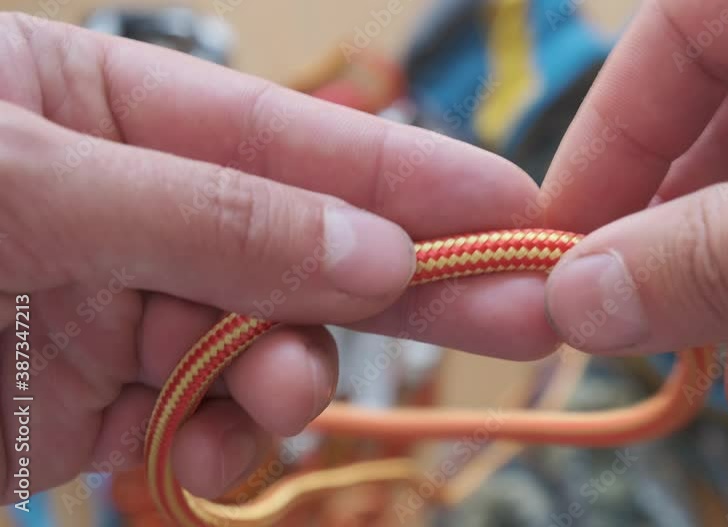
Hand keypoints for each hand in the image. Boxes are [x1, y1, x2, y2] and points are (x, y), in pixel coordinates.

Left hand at [0, 14, 552, 501]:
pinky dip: (221, 441)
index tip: (513, 205)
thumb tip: (373, 251)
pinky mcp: (100, 404)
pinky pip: (199, 421)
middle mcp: (130, 203)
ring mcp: (117, 306)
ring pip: (259, 340)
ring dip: (290, 373)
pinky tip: (206, 450)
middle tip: (521, 314)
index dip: (405, 172)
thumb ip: (206, 212)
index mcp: (103, 106)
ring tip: (284, 397)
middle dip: (408, 282)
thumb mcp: (28, 184)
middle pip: (303, 242)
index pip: (288, 136)